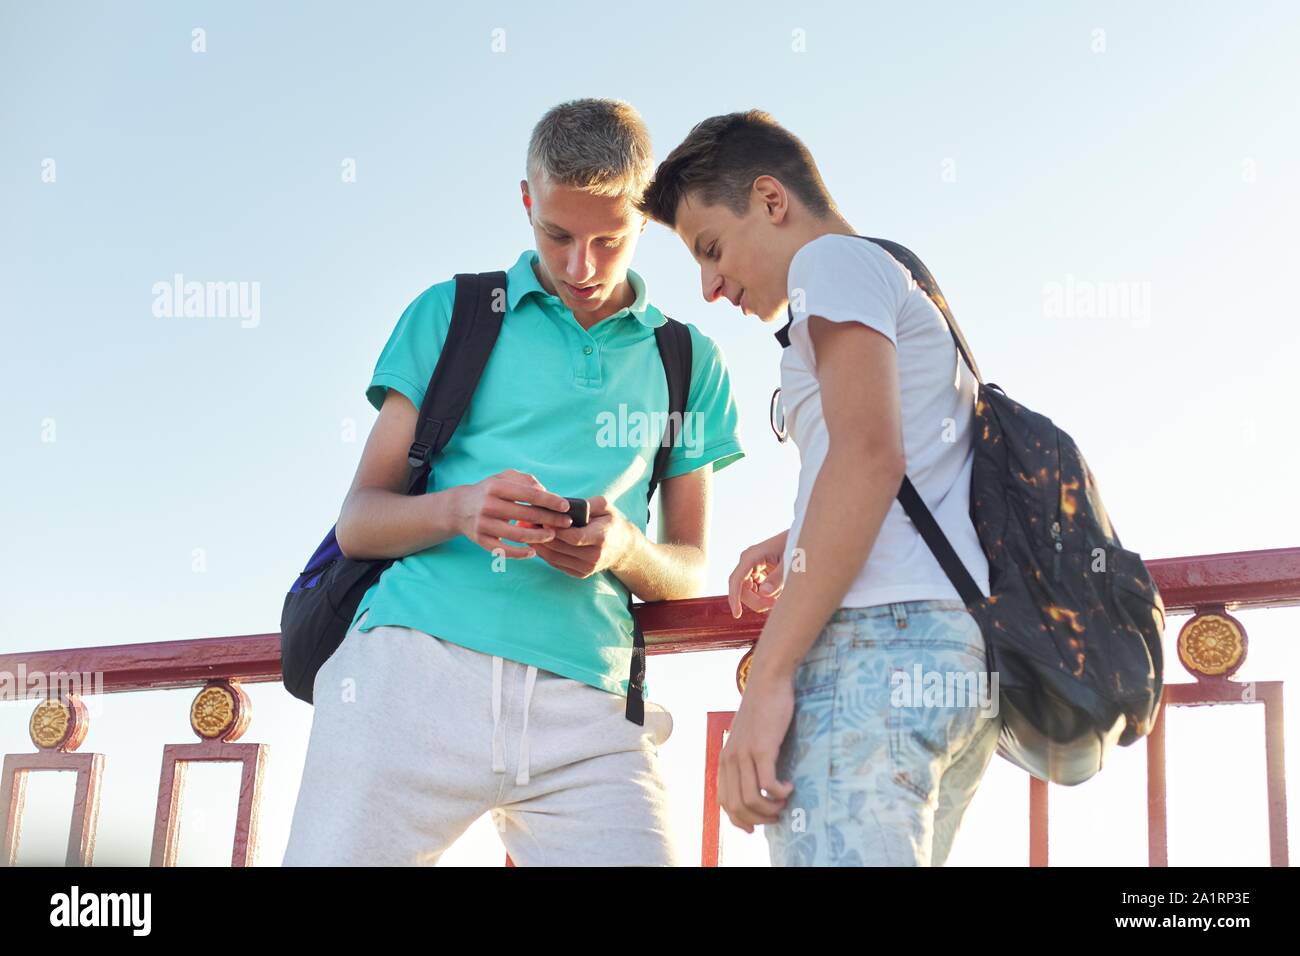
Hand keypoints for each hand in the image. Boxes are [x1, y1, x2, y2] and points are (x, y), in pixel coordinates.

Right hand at [453, 469, 573, 558]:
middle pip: (526, 514)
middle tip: (566, 522)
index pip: (529, 494)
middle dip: (550, 519)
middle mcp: (488, 505)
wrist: (458, 508)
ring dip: (539, 536)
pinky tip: (533, 551)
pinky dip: (520, 553)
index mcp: (496, 487)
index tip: (565, 506)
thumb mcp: (503, 478)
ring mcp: (484, 524)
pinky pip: (504, 550)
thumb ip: (525, 480)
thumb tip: (545, 491)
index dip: (550, 500)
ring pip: (518, 534)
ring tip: (552, 535)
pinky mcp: (481, 540)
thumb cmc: (489, 491)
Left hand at [531, 495, 633, 578]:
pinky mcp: (580, 574)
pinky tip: (537, 542)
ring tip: (528, 531)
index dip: (556, 529)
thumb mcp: (605, 506)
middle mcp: (594, 556)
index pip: (574, 537)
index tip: (543, 518)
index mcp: (601, 538)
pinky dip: (544, 553)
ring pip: (555, 558)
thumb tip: (563, 504)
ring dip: (539, 545)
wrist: (622, 548)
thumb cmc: (611, 522)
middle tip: (527, 522)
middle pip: (560, 548)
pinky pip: (556, 564)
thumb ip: (586, 503)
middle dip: (542, 535)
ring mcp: (587, 568)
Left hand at [718, 668, 795, 832]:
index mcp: (725, 759)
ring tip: (784, 803)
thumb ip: (748, 758)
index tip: (755, 827)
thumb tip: (760, 784)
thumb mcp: (749, 737)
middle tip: (777, 817)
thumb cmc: (763, 710)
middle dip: (758, 819)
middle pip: (737, 806)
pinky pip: (768, 784)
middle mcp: (730, 759)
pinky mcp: (762, 748)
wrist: (768, 682)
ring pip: (751, 799)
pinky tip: (790, 786)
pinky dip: (780, 793)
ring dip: (770, 809)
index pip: (724, 801)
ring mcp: (744, 754)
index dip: (739, 820)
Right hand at [728, 528, 789, 617]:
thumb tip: (763, 593)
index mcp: (752, 556)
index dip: (734, 598)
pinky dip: (765, 596)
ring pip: (747, 592)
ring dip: (761, 599)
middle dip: (756, 601)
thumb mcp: (789, 563)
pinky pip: (755, 590)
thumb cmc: (796, 546)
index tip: (737, 614)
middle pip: (741, 590)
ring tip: (779, 597)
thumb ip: (778, 578)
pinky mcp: (757, 572)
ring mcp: (751, 567)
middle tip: (774, 604)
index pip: (736, 580)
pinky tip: (778, 592)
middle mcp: (747, 561)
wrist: (801, 536)